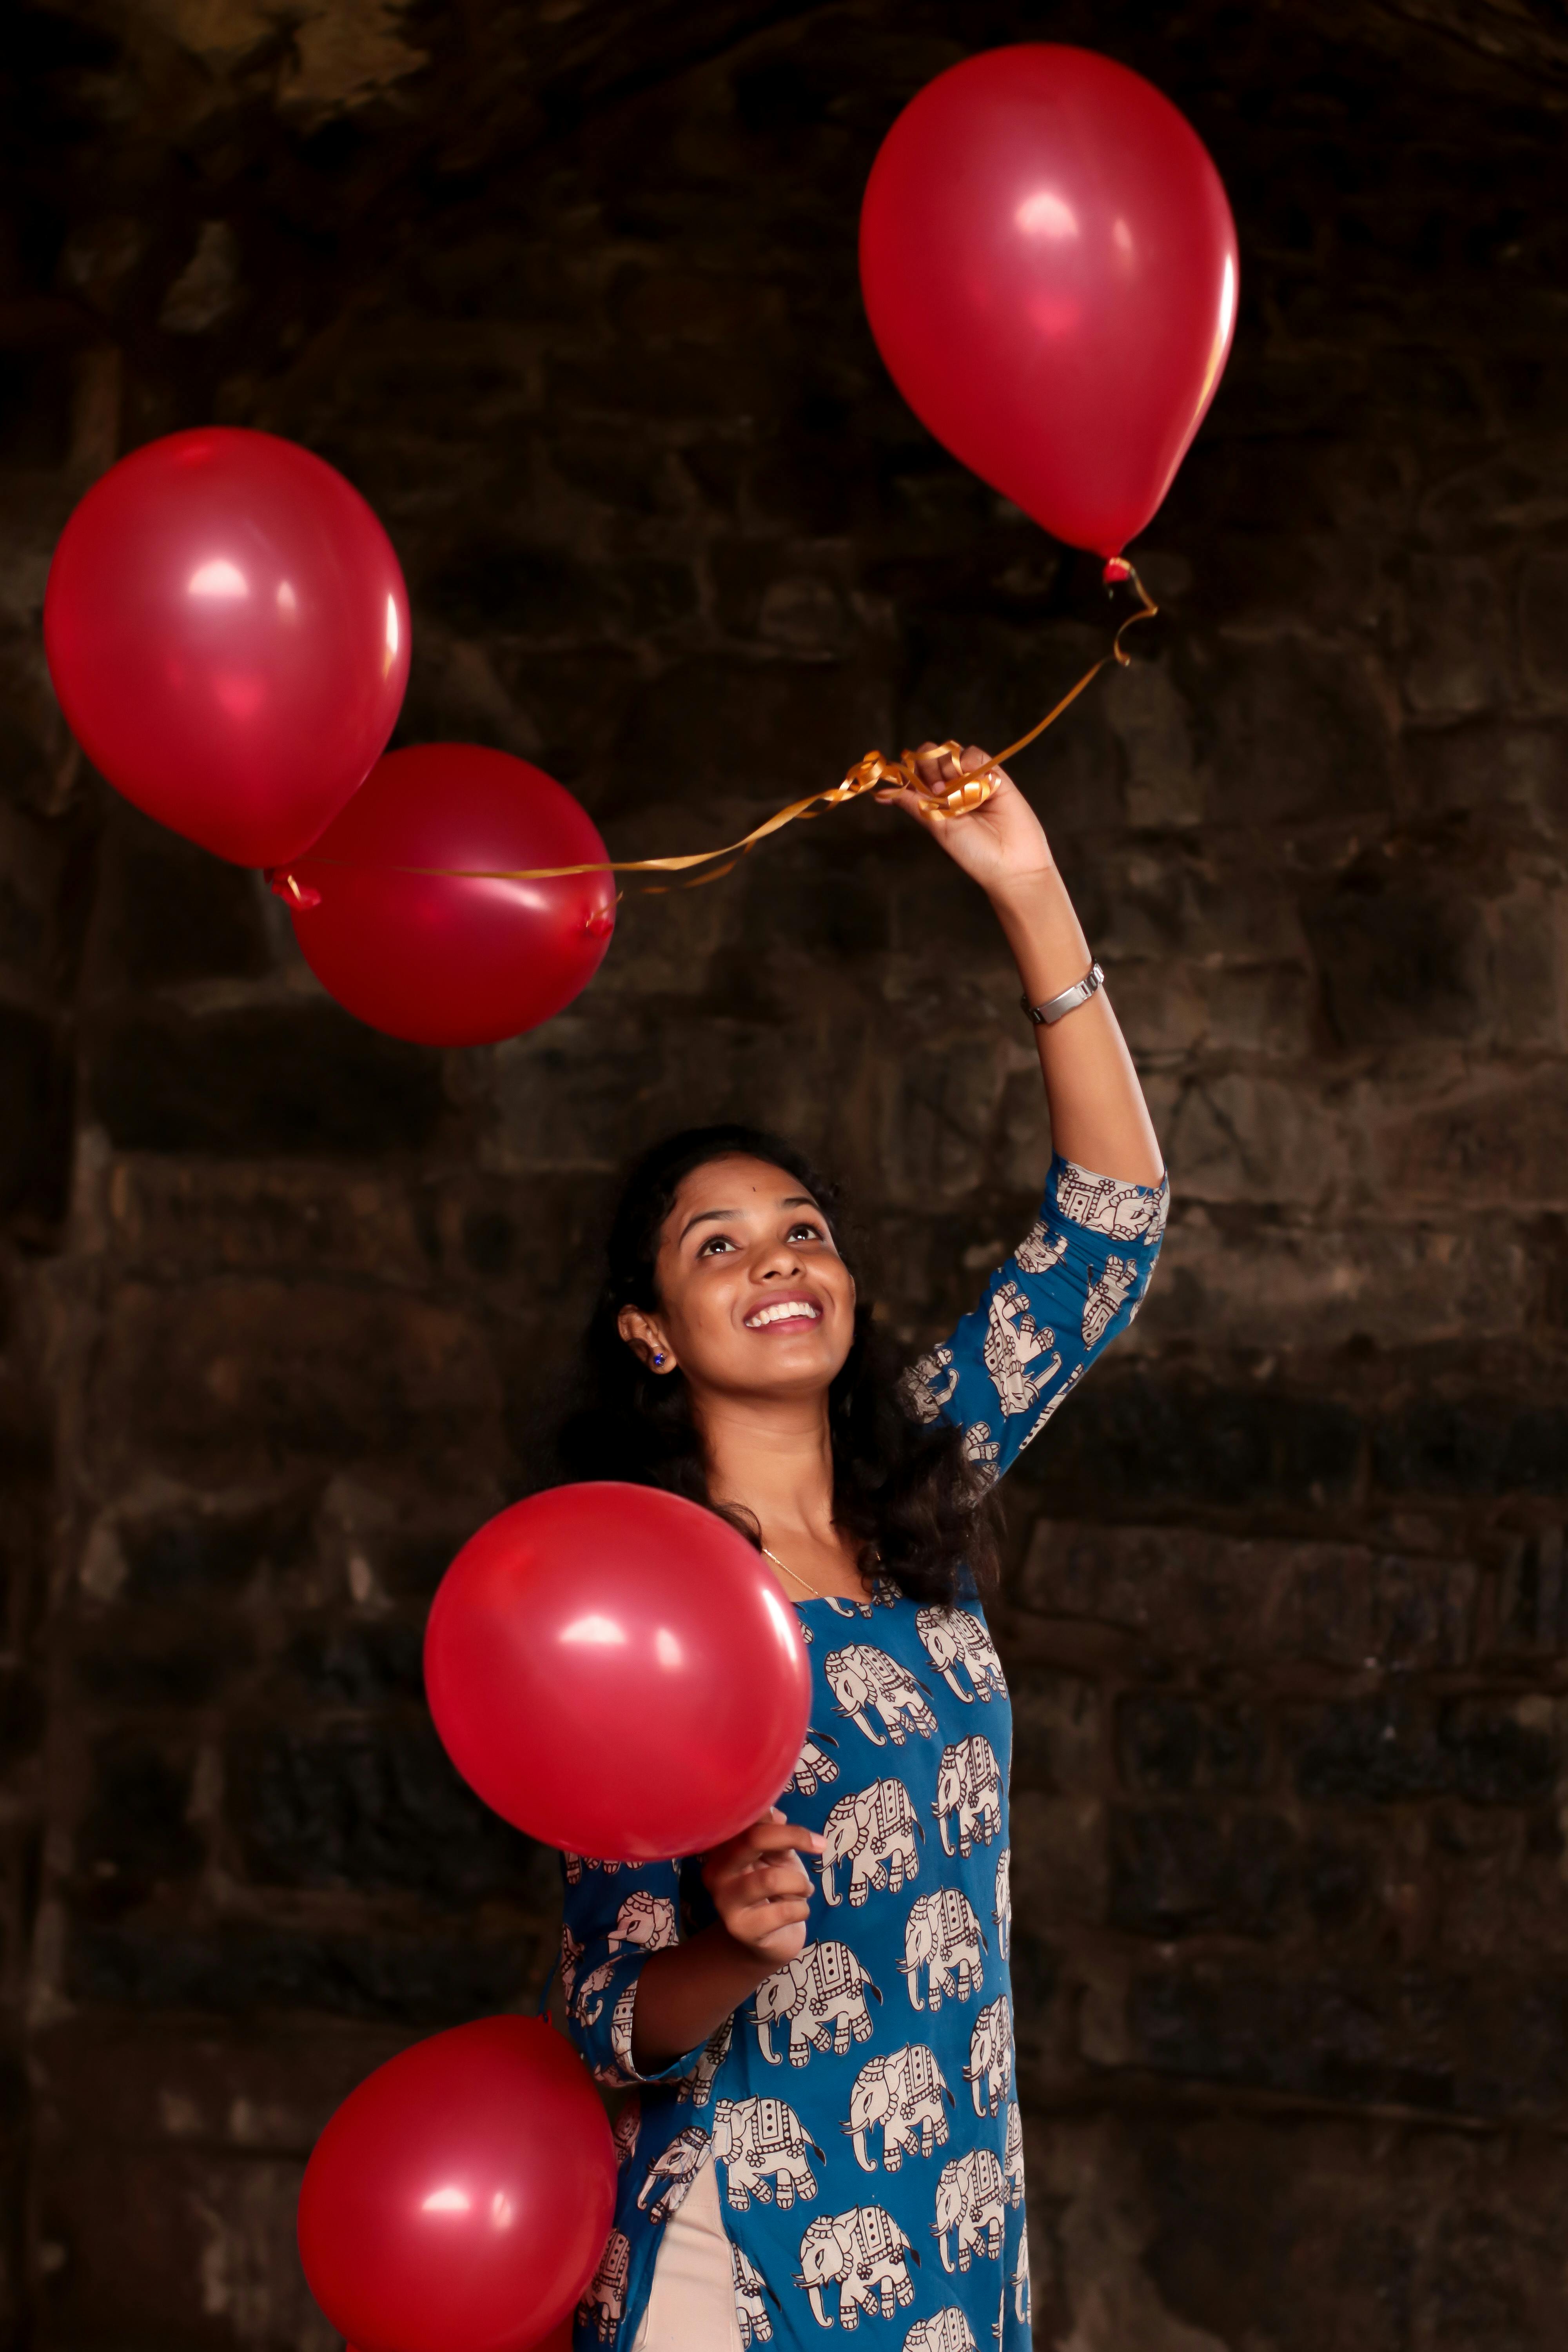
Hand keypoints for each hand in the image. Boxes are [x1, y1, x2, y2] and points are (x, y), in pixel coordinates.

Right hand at [702, 1806, 820, 1965]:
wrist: (770, 1938)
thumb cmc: (775, 1890)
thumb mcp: (777, 1856)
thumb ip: (775, 1833)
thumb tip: (776, 1814)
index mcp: (723, 1848)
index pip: (748, 1819)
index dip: (776, 1817)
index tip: (802, 1829)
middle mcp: (716, 1871)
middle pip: (753, 1838)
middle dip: (792, 1837)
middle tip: (819, 1846)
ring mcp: (725, 1902)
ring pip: (771, 1879)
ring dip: (800, 1883)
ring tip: (804, 1890)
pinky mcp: (740, 1929)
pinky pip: (783, 1911)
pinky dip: (802, 1908)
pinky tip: (798, 1911)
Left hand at [877, 741, 1054, 898]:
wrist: (1013, 862)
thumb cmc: (974, 852)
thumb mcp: (938, 827)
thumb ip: (913, 804)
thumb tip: (880, 794)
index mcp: (932, 802)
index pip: (913, 774)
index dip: (907, 770)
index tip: (906, 776)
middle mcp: (950, 788)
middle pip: (929, 757)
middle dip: (927, 765)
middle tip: (938, 788)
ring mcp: (971, 780)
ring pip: (950, 753)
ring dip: (949, 768)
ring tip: (961, 795)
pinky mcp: (994, 775)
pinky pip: (974, 754)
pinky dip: (970, 763)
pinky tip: (976, 783)